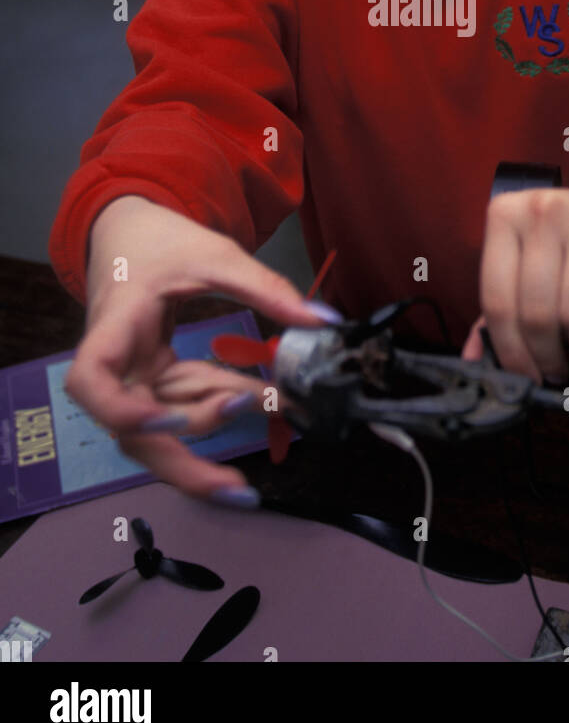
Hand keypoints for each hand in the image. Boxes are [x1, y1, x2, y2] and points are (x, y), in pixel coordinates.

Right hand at [64, 196, 332, 502]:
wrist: (130, 232)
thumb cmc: (161, 241)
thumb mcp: (215, 254)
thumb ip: (266, 288)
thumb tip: (323, 320)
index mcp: (115, 325)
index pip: (91, 381)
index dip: (122, 411)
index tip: (170, 420)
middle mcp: (117, 364)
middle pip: (133, 435)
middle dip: (187, 468)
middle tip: (242, 491)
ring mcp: (133, 378)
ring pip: (165, 430)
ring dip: (218, 427)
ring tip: (277, 410)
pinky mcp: (154, 381)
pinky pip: (184, 407)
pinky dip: (221, 407)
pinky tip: (260, 401)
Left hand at [461, 175, 568, 383]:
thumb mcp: (524, 256)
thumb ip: (498, 304)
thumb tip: (471, 357)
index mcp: (506, 215)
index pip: (496, 300)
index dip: (509, 350)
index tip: (523, 373)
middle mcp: (544, 210)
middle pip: (536, 313)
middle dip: (546, 353)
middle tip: (554, 363)